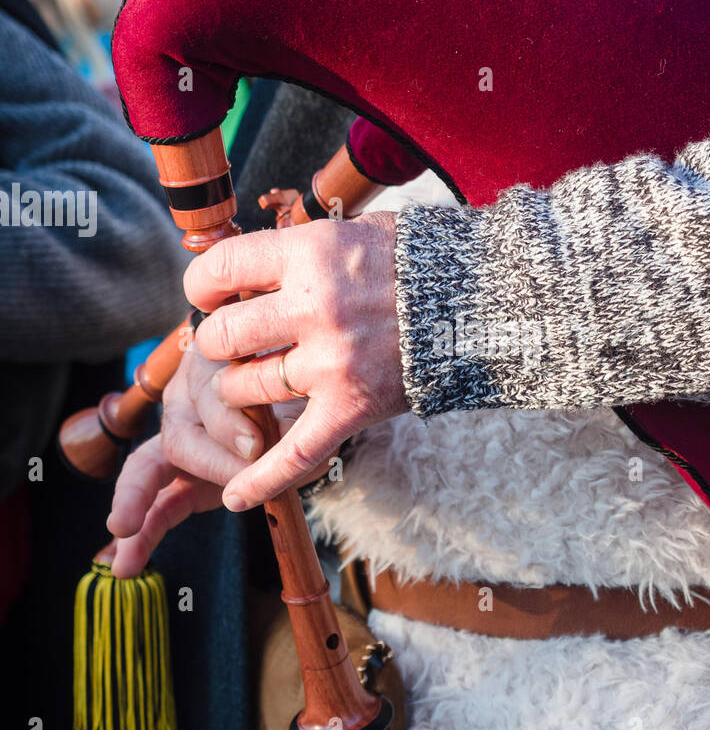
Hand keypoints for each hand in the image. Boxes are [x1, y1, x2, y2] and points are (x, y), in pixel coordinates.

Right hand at [105, 343, 304, 577]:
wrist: (309, 414)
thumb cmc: (304, 399)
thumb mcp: (305, 404)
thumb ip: (288, 418)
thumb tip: (266, 443)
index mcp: (215, 369)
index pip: (208, 394)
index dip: (229, 421)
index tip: (256, 446)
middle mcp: (188, 401)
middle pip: (181, 431)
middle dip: (208, 461)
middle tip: (238, 481)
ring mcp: (180, 441)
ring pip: (148, 468)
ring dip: (136, 502)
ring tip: (121, 529)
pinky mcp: (180, 479)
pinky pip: (156, 505)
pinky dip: (143, 534)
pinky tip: (124, 562)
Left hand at [188, 211, 406, 509]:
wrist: (487, 303)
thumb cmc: (419, 262)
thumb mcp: (355, 232)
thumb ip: (300, 248)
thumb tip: (246, 267)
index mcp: (311, 253)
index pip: (219, 269)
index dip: (203, 286)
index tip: (211, 296)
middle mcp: (314, 306)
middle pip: (222, 335)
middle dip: (219, 342)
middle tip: (236, 344)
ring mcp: (331, 362)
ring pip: (241, 389)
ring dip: (239, 390)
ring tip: (259, 383)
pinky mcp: (351, 408)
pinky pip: (293, 453)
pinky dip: (260, 480)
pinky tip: (233, 497)